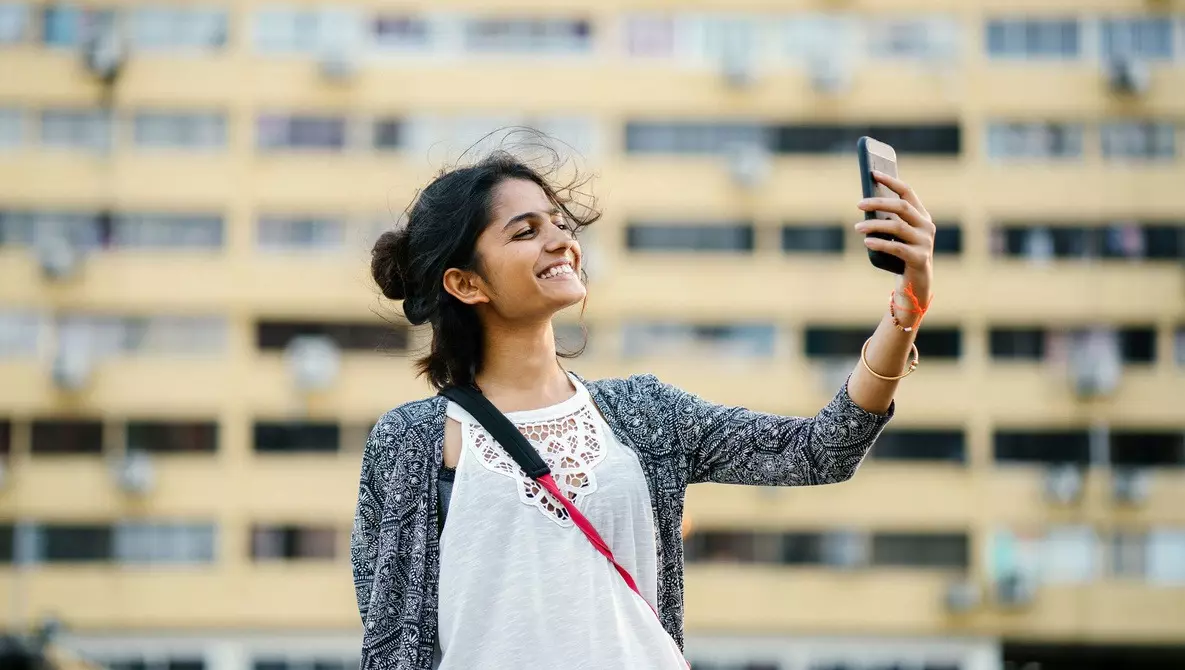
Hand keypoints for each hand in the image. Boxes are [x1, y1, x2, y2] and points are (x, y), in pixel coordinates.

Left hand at [855, 170, 934, 312]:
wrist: (915, 284)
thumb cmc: (900, 255)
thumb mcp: (895, 235)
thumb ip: (888, 220)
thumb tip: (865, 204)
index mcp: (922, 216)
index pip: (907, 192)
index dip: (891, 181)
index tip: (873, 173)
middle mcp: (926, 226)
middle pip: (902, 207)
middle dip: (879, 202)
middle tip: (858, 204)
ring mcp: (925, 242)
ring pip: (897, 227)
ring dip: (874, 225)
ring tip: (857, 227)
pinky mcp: (919, 258)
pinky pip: (897, 248)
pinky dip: (880, 243)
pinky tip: (867, 241)